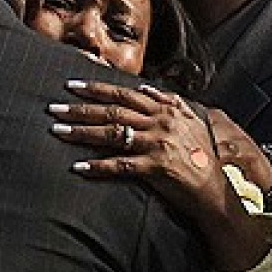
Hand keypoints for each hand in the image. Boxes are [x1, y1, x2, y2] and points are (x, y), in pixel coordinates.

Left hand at [50, 81, 271, 271]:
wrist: (217, 187)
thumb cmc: (202, 155)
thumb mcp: (190, 120)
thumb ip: (169, 102)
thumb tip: (146, 87)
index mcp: (166, 108)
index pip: (124, 94)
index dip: (96, 88)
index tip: (73, 84)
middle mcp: (160, 122)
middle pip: (112, 110)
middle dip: (80, 107)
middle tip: (54, 107)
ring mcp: (157, 143)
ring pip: (111, 133)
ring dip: (81, 132)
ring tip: (57, 130)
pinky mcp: (155, 167)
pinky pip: (120, 165)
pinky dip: (98, 165)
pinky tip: (79, 166)